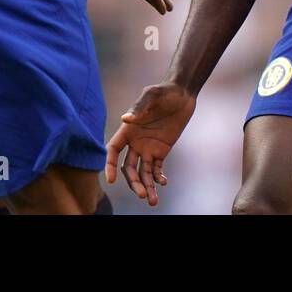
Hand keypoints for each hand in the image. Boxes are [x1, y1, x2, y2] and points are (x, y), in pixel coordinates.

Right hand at [105, 82, 196, 206]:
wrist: (183, 93)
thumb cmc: (164, 91)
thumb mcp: (152, 95)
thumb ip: (139, 107)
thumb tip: (125, 119)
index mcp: (128, 130)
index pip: (113, 150)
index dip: (109, 165)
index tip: (111, 180)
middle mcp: (135, 142)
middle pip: (127, 168)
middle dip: (133, 183)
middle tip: (142, 194)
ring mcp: (148, 147)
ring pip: (142, 172)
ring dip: (146, 186)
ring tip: (153, 201)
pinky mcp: (161, 150)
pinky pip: (157, 168)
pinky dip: (158, 178)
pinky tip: (163, 183)